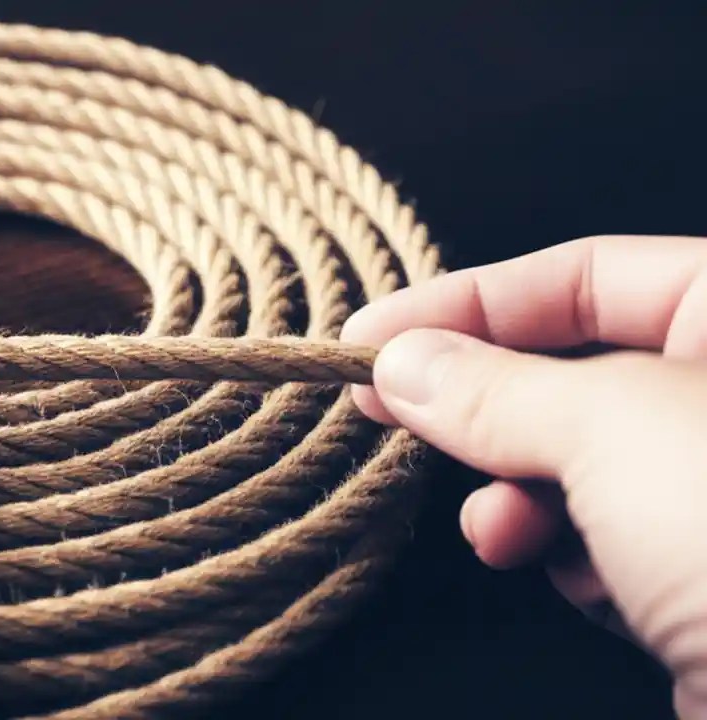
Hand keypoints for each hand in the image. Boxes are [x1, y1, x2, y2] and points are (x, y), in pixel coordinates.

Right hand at [341, 234, 706, 717]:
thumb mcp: (611, 431)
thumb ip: (494, 388)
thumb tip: (402, 361)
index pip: (589, 275)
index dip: (470, 300)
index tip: (375, 334)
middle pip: (572, 372)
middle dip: (485, 407)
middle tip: (390, 415)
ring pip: (575, 464)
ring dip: (515, 494)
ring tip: (496, 528)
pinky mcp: (705, 581)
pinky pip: (602, 540)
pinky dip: (567, 555)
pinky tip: (578, 580)